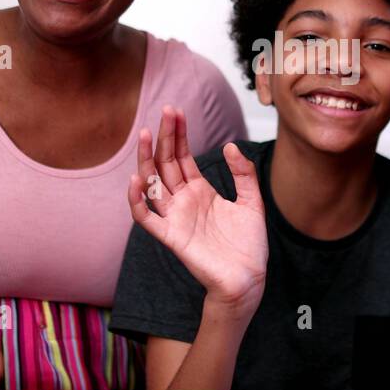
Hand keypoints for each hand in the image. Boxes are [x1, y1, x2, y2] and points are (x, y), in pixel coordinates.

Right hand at [128, 106, 267, 312]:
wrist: (249, 279)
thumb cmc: (248, 247)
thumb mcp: (252, 202)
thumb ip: (243, 174)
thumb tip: (230, 146)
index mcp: (200, 192)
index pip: (182, 157)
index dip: (179, 134)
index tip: (176, 111)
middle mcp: (183, 201)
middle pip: (166, 163)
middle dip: (165, 137)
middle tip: (165, 110)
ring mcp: (175, 218)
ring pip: (152, 184)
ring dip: (146, 160)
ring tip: (147, 135)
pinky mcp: (171, 237)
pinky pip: (147, 218)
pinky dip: (138, 201)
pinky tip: (137, 180)